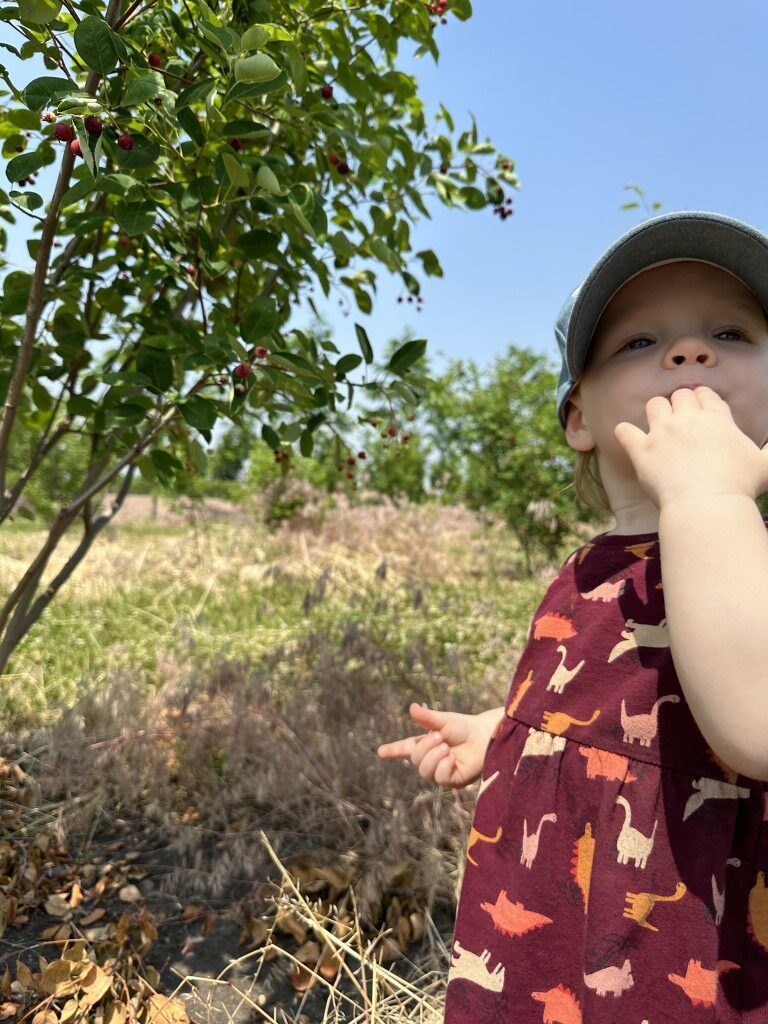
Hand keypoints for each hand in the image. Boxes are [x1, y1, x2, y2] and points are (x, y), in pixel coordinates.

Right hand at [377, 702, 500, 789]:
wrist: (486, 737)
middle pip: (414, 759)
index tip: (381, 751)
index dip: (393, 750)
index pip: (405, 748)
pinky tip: (451, 758)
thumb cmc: (465, 727)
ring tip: (445, 747)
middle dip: (424, 747)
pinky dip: (443, 766)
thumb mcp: (445, 720)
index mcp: (425, 744)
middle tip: (440, 737)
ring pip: (424, 771)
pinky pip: (439, 778)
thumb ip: (427, 717)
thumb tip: (411, 708)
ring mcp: (440, 771)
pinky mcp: (452, 780)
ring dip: (433, 757)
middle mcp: (431, 759)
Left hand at [613, 386, 767, 508]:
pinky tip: (629, 438)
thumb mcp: (766, 465)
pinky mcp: (641, 450)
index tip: (702, 412)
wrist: (707, 505)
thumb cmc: (740, 486)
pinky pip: (624, 431)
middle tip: (682, 422)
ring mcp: (662, 432)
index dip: (703, 400)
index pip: (706, 395)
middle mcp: (687, 418)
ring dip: (657, 413)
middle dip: (681, 405)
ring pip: (654, 405)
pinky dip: (625, 433)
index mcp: (716, 417)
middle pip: (680, 395)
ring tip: (659, 428)